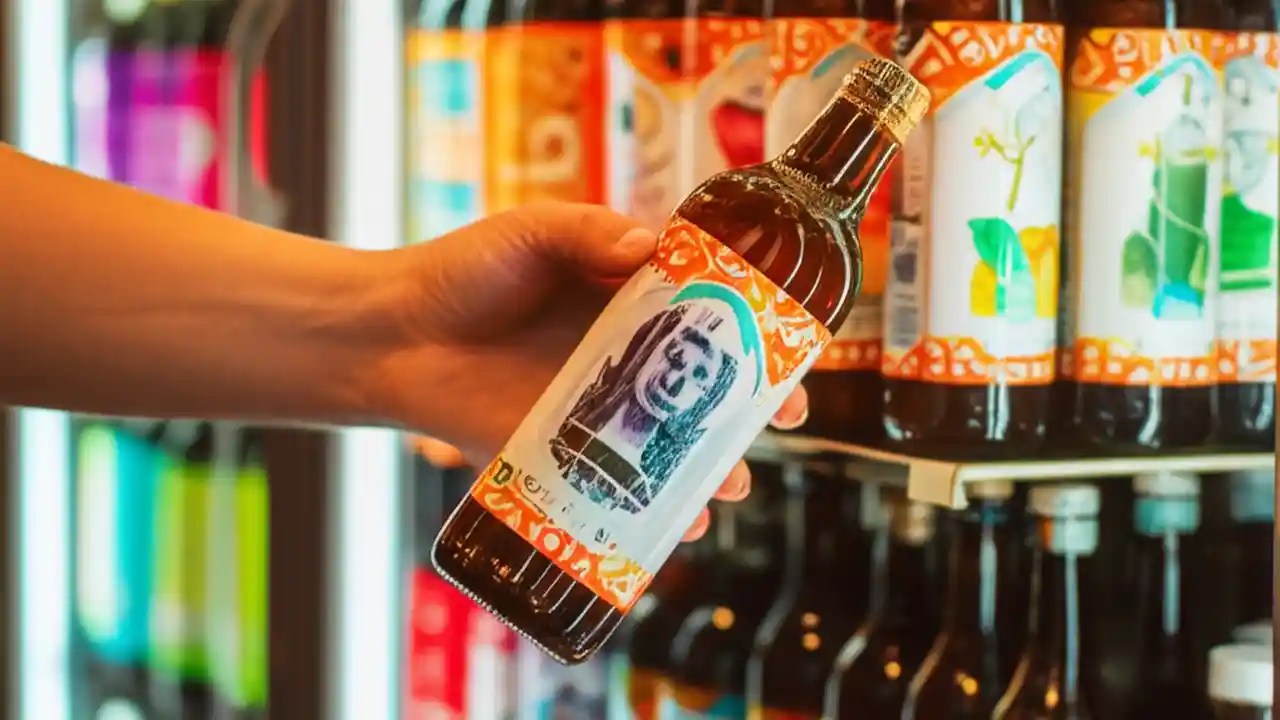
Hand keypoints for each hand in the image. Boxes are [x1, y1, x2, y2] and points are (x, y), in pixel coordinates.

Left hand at [375, 202, 808, 539]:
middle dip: (749, 411)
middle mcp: (621, 361)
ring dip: (708, 471)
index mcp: (627, 303)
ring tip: (730, 487)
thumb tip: (650, 248)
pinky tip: (672, 526)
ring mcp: (593, 413)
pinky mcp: (559, 457)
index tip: (789, 349)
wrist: (392, 332)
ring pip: (667, 447)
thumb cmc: (462, 272)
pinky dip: (648, 512)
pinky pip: (614, 489)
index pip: (708, 319)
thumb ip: (590, 233)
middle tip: (785, 420)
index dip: (754, 334)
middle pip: (702, 391)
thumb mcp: (533, 232)